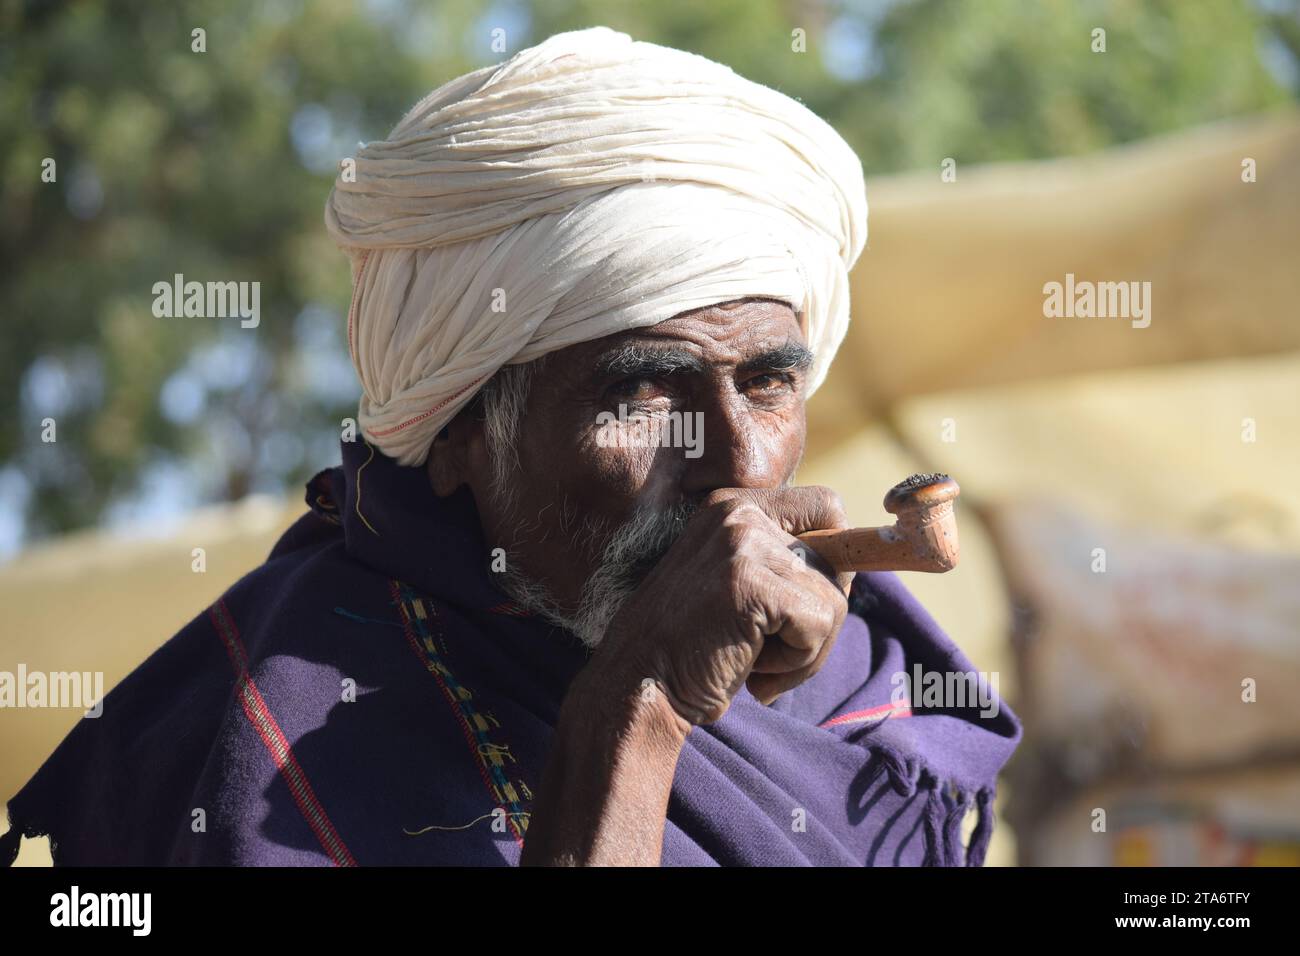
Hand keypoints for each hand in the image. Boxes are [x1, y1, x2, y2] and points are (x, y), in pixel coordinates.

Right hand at [586, 486, 852, 726]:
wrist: (638, 687)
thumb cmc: (692, 649)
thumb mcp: (738, 586)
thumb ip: (784, 565)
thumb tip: (860, 557)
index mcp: (733, 507)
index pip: (828, 507)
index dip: (836, 558)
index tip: (806, 604)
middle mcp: (739, 513)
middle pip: (838, 560)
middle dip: (819, 620)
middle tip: (768, 651)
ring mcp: (744, 544)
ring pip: (834, 601)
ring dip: (806, 651)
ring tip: (754, 662)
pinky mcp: (751, 583)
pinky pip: (820, 626)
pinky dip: (796, 663)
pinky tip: (751, 669)